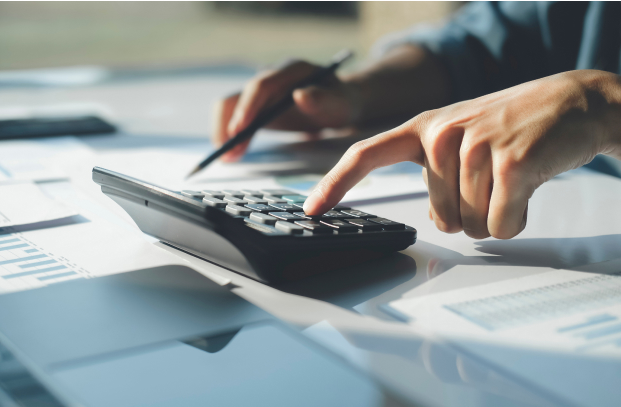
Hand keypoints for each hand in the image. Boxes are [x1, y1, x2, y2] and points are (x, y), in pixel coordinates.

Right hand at [212, 60, 358, 161]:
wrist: (340, 101)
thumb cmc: (341, 102)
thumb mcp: (340, 103)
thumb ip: (324, 99)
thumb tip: (300, 95)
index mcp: (292, 71)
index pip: (262, 85)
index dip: (247, 107)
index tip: (238, 130)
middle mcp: (272, 76)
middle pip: (239, 96)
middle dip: (230, 125)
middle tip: (229, 153)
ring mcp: (262, 92)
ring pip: (232, 108)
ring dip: (226, 132)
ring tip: (228, 158)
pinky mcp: (258, 106)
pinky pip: (237, 119)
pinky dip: (232, 136)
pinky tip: (233, 154)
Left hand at [304, 70, 620, 238]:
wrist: (574, 101)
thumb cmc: (514, 125)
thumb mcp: (463, 140)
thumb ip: (436, 174)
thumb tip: (434, 219)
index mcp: (423, 128)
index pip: (364, 155)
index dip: (334, 184)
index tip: (312, 210)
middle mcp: (441, 134)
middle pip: (440, 217)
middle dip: (471, 212)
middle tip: (494, 179)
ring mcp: (475, 146)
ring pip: (472, 225)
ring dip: (496, 214)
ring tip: (512, 178)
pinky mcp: (510, 163)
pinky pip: (500, 225)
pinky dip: (516, 219)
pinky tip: (527, 188)